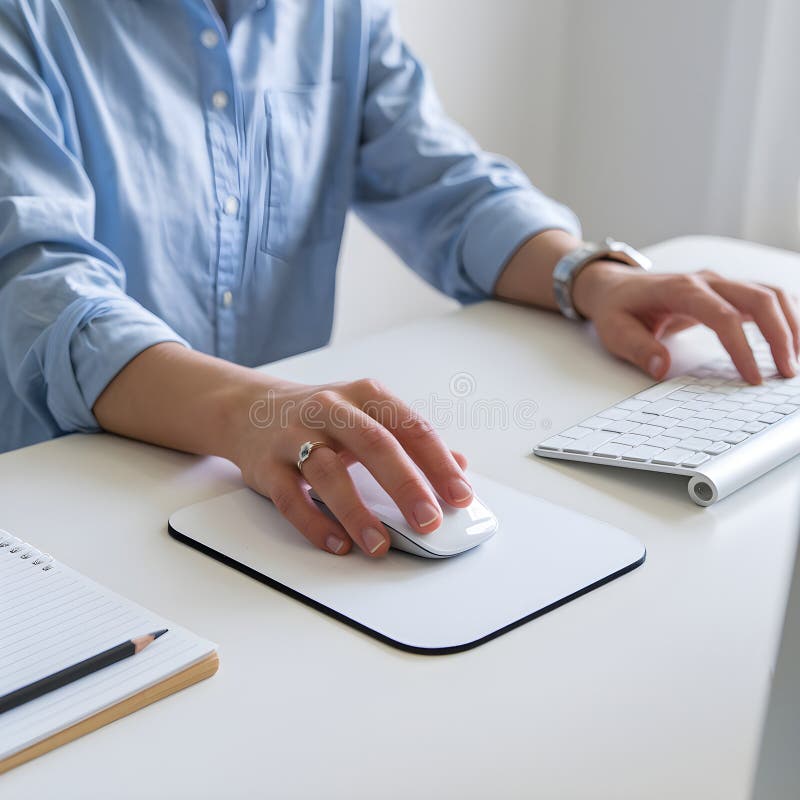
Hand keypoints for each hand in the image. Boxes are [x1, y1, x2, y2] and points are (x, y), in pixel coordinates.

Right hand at [231, 378, 472, 556]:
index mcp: (366, 396)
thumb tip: (460, 465)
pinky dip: (314, 523)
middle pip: (374, 444)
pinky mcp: (267, 464)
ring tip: (380, 545)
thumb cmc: (323, 418)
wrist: (250, 409)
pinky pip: (290, 496)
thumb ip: (412, 440)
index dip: (439, 464)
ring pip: (328, 472)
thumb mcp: (370, 416)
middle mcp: (331, 409)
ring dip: (357, 512)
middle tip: (428, 521)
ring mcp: (295, 435)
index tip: (460, 497)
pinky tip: (337, 543)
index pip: (412, 428)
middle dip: (405, 485)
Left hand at [572, 262, 799, 383]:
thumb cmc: (617, 308)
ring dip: (790, 324)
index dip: (742, 348)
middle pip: (759, 299)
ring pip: (769, 294)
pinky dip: (785, 315)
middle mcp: (707, 281)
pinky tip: (793, 339)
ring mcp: (720, 283)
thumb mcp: (614, 331)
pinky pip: (766, 297)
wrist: (614, 286)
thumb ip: (637, 348)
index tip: (753, 378)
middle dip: (780, 336)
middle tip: (787, 372)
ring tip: (795, 360)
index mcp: (680, 290)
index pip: (723, 317)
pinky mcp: (727, 291)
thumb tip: (661, 368)